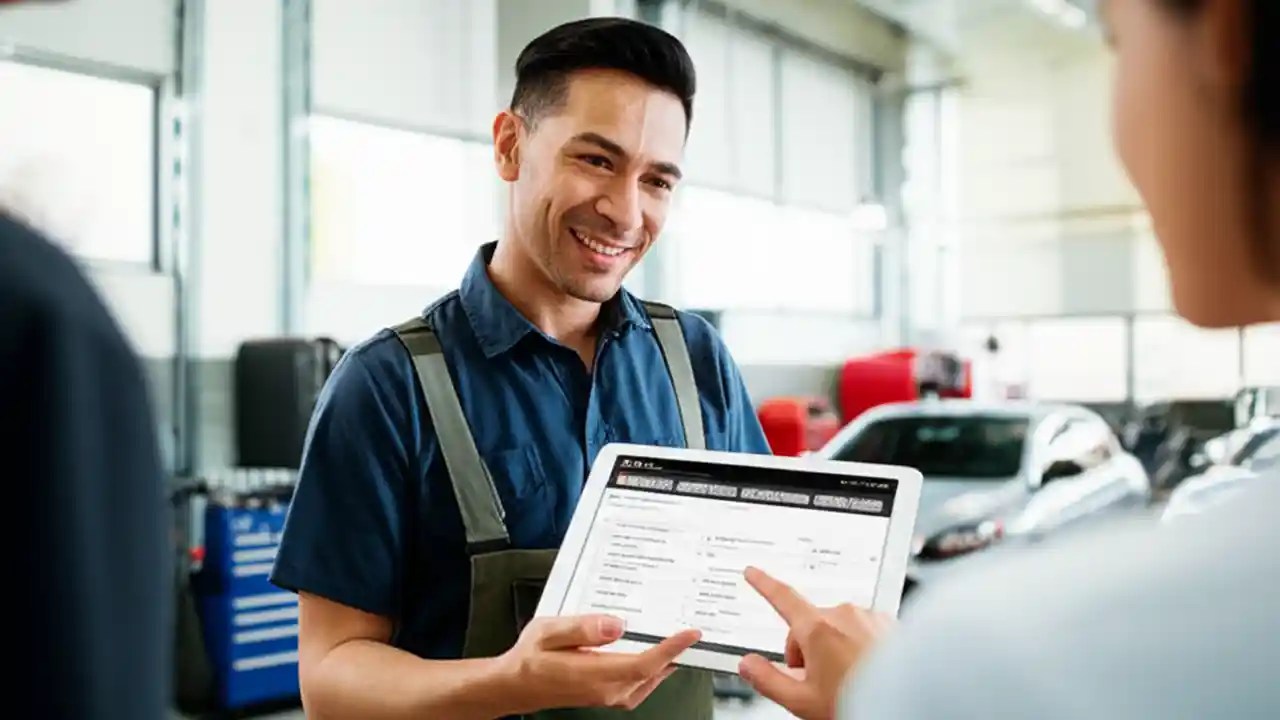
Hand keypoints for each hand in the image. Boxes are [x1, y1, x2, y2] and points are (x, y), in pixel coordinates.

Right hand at [499, 614, 700, 712]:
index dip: (671, 649)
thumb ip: (582, 628)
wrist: (514, 685)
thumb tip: (616, 625)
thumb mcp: (548, 631)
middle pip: (653, 672)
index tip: (690, 633)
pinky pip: (639, 686)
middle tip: (689, 629)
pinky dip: (652, 672)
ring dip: (665, 663)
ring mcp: (606, 696)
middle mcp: (605, 689)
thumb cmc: (528, 658)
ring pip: (648, 681)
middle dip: (675, 652)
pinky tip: (652, 658)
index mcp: (594, 674)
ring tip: (677, 641)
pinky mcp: (605, 696)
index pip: (644, 663)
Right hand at [737, 567, 893, 719]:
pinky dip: (859, 646)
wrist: (910, 704)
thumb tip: (748, 665)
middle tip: (817, 682)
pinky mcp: (889, 623)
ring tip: (847, 680)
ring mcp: (869, 617)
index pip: (782, 598)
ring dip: (834, 648)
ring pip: (837, 627)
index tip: (753, 573)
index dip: (763, 584)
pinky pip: (862, 629)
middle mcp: (844, 614)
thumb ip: (767, 679)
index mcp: (817, 628)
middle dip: (806, 650)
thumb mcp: (801, 701)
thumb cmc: (859, 702)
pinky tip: (866, 671)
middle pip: (810, 625)